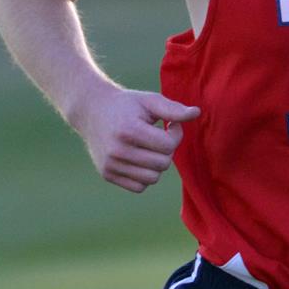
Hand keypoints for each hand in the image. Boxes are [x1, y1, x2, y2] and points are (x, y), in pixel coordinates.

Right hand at [73, 87, 198, 192]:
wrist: (91, 110)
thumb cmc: (126, 105)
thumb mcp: (149, 101)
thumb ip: (173, 109)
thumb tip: (197, 113)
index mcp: (129, 130)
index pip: (168, 145)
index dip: (175, 134)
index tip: (170, 124)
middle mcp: (118, 150)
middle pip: (162, 164)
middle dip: (167, 150)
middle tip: (159, 137)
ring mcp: (111, 164)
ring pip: (152, 178)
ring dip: (157, 165)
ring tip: (149, 148)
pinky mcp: (107, 174)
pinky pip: (139, 187)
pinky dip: (144, 176)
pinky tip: (140, 159)